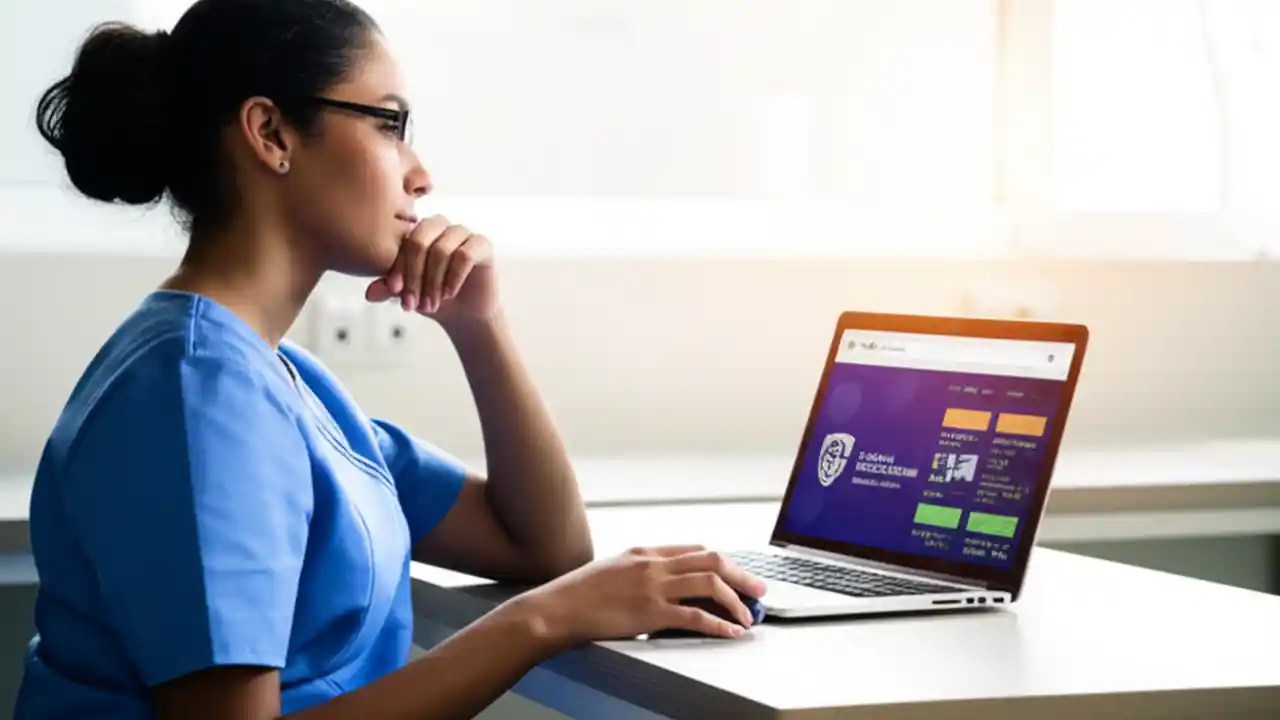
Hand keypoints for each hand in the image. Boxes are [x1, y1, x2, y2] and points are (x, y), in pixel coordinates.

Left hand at [365, 215, 499, 322]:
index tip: (395, 291)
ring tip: (430, 305)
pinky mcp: (483, 244)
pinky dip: (454, 278)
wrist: (465, 315)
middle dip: (414, 276)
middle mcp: (440, 226)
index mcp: (418, 231)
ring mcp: (463, 233)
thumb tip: (369, 294)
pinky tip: (449, 294)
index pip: (402, 242)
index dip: (398, 266)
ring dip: (433, 283)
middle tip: (412, 304)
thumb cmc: (432, 297)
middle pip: (420, 241)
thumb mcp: (406, 294)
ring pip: (441, 250)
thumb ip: (389, 289)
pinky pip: (465, 255)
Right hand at [512, 546, 766, 650]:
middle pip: (711, 560)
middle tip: (759, 589)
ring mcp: (654, 587)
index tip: (736, 572)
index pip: (694, 549)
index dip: (721, 562)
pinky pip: (696, 617)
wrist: (557, 607)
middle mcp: (654, 564)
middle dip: (741, 574)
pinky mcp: (651, 612)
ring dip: (736, 600)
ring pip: (710, 583)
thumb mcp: (612, 569)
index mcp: (645, 552)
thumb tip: (659, 583)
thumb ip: (638, 571)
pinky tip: (731, 632)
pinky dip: (720, 624)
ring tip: (749, 615)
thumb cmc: (579, 593)